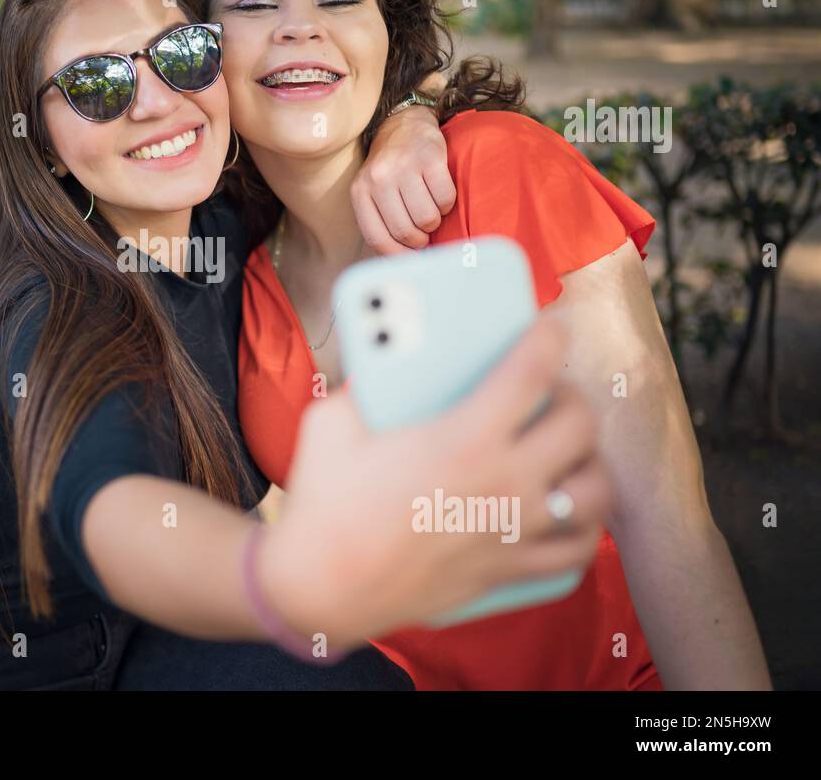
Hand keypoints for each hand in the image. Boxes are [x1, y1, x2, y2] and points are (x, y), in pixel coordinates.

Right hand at [259, 317, 611, 647]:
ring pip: (595, 490)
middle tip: (548, 389)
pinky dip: (582, 528)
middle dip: (571, 394)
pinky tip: (567, 510)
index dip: (550, 336)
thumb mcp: (332, 422)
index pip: (533, 371)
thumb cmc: (324, 503)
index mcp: (463, 439)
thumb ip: (366, 384)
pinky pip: (575, 553)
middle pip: (579, 425)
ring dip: (589, 460)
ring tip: (566, 448)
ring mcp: (511, 533)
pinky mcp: (507, 572)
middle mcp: (502, 486)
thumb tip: (386, 357)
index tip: (552, 326)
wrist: (319, 588)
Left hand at [353, 105, 455, 253]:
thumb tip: (400, 262)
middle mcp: (378, 178)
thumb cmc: (390, 168)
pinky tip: (438, 192)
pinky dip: (447, 202)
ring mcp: (404, 166)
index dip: (396, 255)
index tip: (409, 258)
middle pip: (405, 231)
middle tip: (422, 230)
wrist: (404, 124)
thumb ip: (379, 221)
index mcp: (360, 191)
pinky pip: (445, 198)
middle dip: (418, 238)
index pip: (376, 238)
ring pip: (427, 218)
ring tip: (429, 207)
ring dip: (433, 221)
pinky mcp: (430, 157)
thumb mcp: (372, 191)